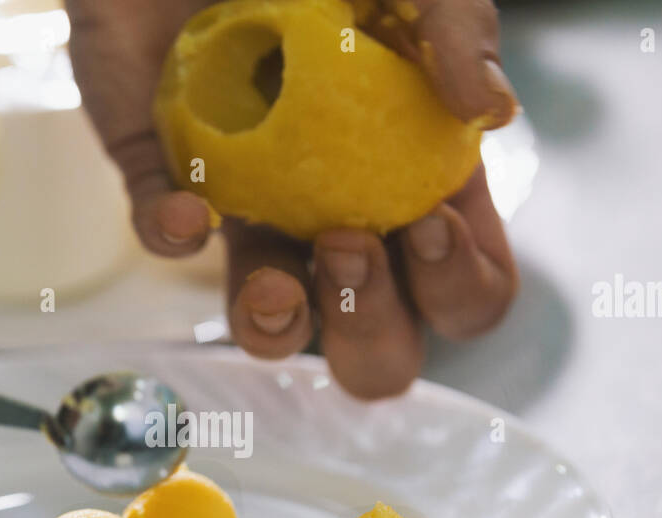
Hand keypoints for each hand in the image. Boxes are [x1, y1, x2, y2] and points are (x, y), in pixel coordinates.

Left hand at [67, 0, 519, 397]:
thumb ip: (457, 26)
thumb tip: (492, 109)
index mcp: (415, 181)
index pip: (465, 285)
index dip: (457, 285)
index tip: (428, 226)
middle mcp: (339, 216)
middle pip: (378, 341)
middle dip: (370, 329)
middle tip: (344, 244)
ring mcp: (253, 210)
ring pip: (272, 324)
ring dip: (277, 327)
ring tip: (274, 286)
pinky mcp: (169, 182)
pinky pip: (168, 241)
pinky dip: (174, 236)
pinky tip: (186, 208)